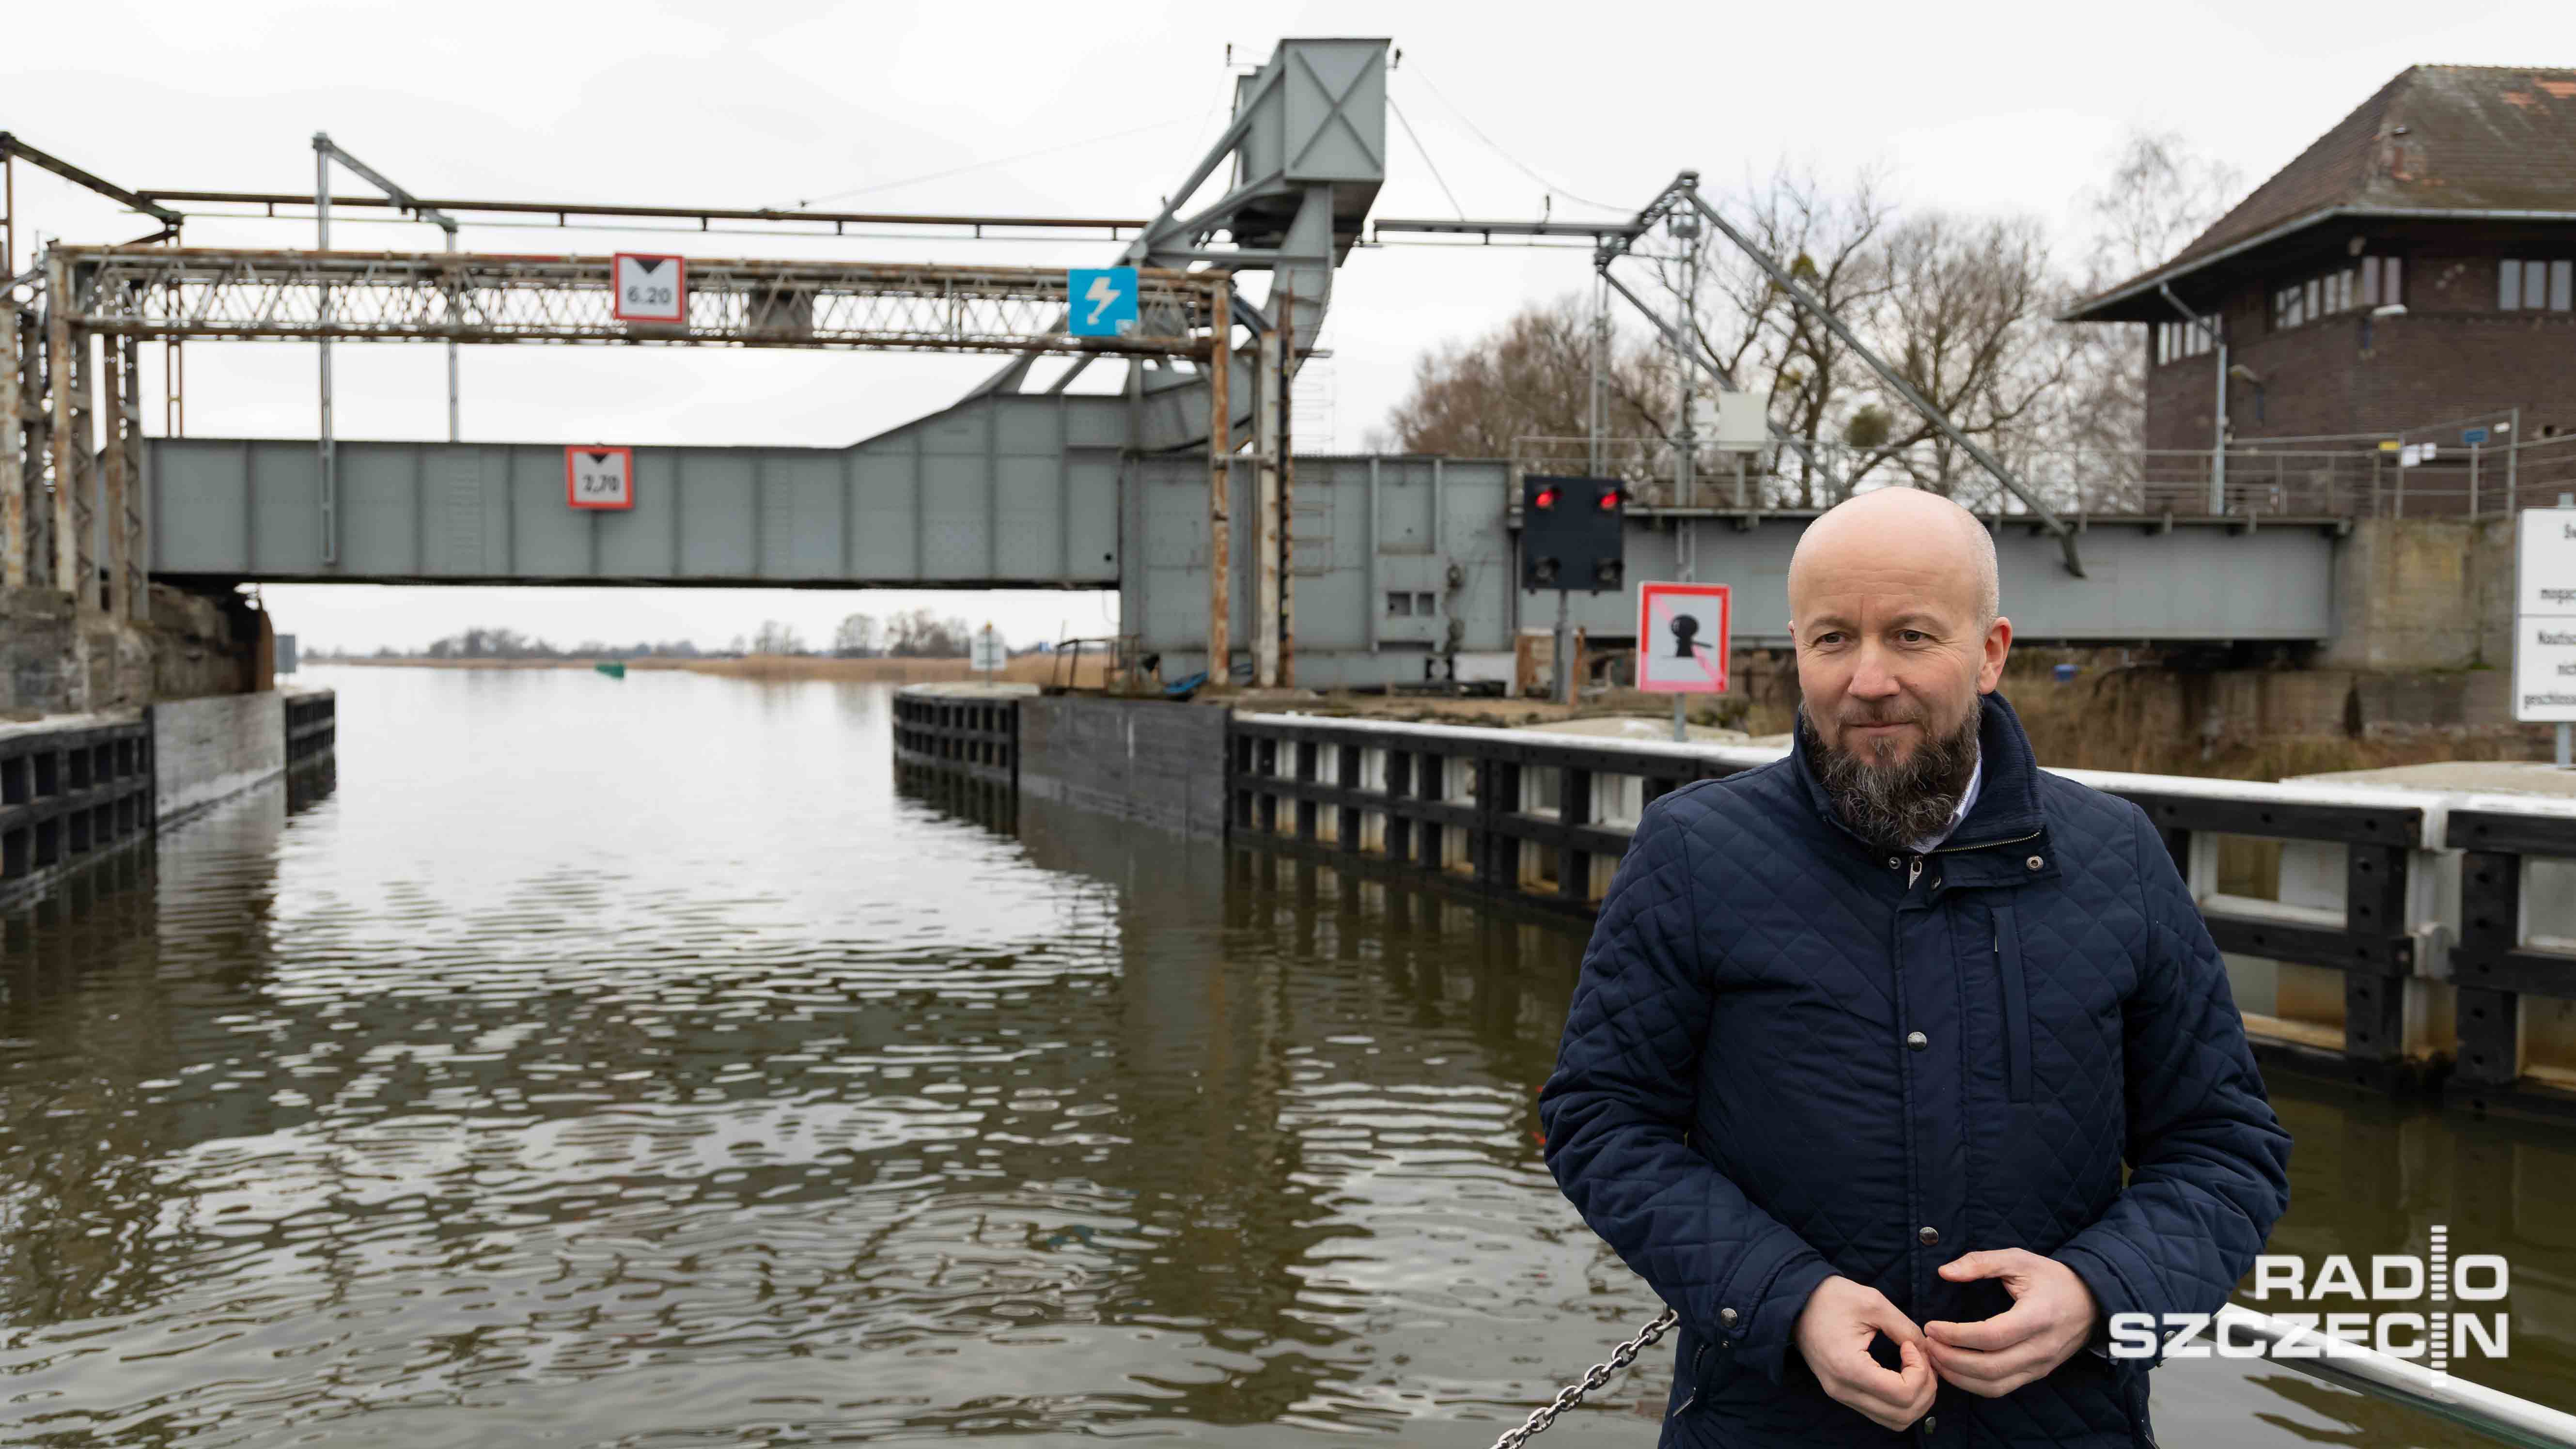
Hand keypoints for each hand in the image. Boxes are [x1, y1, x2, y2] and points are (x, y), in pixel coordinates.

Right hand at [1792, 1274, 1937, 1431]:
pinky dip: (1902, 1401)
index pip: (1903, 1394)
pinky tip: (1902, 1375)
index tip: (1910, 1344)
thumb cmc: (1832, 1298)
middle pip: (1903, 1415)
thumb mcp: (1873, 1303)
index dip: (1920, 1371)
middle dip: (1925, 1389)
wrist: (1797, 1303)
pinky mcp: (1843, 1394)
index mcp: (1849, 1367)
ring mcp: (1842, 1395)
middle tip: (1922, 1360)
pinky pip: (1882, 1413)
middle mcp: (1844, 1390)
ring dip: (1916, 1400)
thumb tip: (1926, 1349)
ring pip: (1895, 1421)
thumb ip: (1905, 1327)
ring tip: (1915, 1369)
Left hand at [1924, 1250, 2100, 1397]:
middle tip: (1926, 1344)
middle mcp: (2041, 1348)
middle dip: (1951, 1360)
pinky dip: (1973, 1384)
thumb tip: (1944, 1272)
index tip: (1931, 1326)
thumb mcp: (2019, 1259)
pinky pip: (2002, 1388)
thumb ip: (1980, 1262)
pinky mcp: (2037, 1374)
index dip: (1956, 1335)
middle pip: (1990, 1368)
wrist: (2092, 1302)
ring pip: (1994, 1385)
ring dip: (1959, 1377)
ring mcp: (2041, 1366)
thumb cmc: (2052, 1278)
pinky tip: (1954, 1369)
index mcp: (2037, 1317)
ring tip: (1935, 1358)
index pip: (1991, 1336)